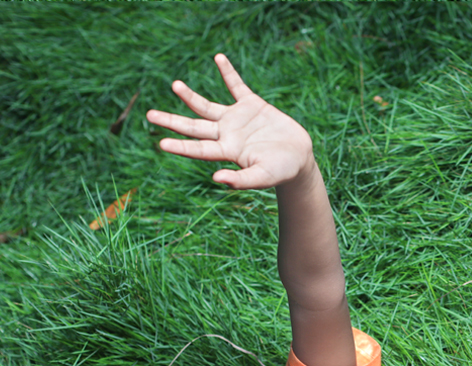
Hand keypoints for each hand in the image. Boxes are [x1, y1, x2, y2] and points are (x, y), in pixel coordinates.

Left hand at [146, 54, 313, 189]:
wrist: (300, 158)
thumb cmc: (282, 171)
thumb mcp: (263, 177)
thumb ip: (242, 180)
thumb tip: (217, 179)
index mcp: (227, 152)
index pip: (199, 148)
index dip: (181, 146)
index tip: (162, 142)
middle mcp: (227, 134)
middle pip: (194, 126)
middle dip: (172, 121)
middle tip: (149, 115)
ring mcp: (237, 119)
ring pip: (207, 107)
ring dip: (190, 97)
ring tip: (175, 85)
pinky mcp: (252, 106)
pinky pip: (237, 86)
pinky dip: (228, 73)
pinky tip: (219, 58)